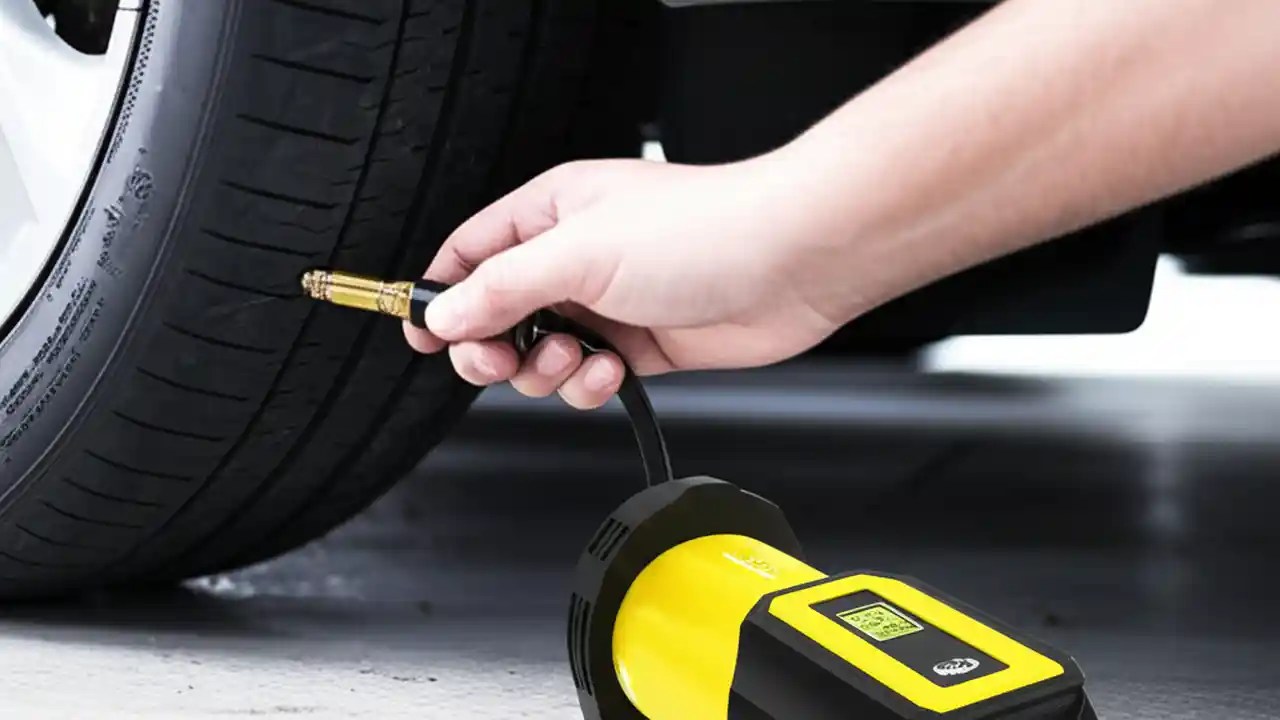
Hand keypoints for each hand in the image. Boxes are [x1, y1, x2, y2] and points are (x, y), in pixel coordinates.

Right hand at [403, 155, 854, 408]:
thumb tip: (444, 313)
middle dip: (492, 348)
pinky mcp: (641, 345)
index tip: (422, 336)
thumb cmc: (702, 229)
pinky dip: (590, 385)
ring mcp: (608, 304)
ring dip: (548, 370)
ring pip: (542, 356)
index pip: (470, 255)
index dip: (440, 296)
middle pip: (498, 316)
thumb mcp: (579, 252)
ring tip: (577, 357)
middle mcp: (575, 257)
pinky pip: (588, 378)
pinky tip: (611, 373)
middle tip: (500, 361)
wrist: (792, 261)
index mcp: (551, 214)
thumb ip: (503, 287)